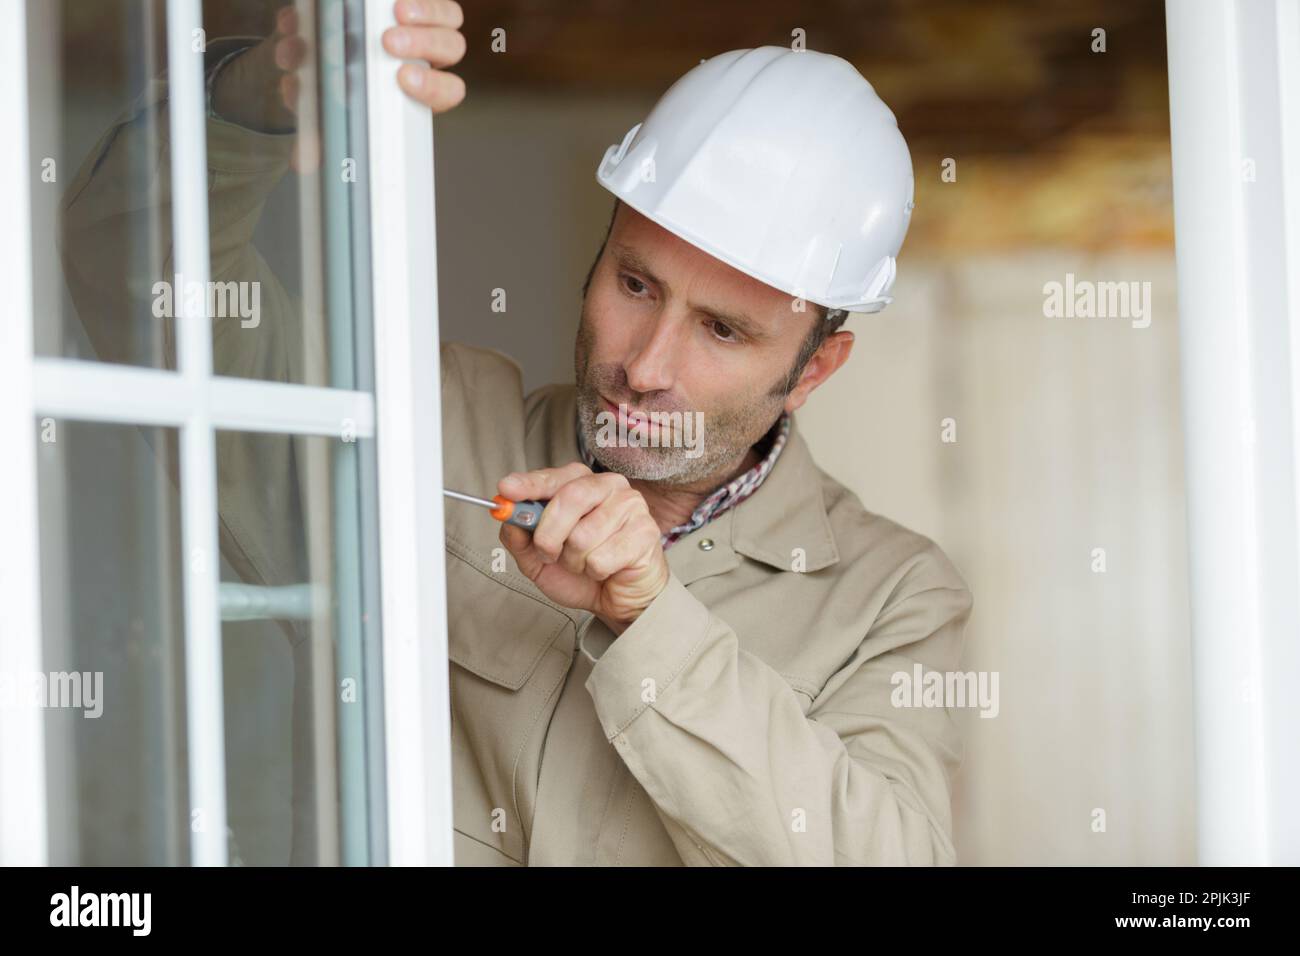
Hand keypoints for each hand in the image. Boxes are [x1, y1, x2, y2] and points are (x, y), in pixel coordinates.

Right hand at [211, 2, 465, 133]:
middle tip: (388, 42)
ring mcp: (429, 23)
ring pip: (446, 16)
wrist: (336, 42)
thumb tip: (303, 162)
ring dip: (423, 12)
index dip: (431, 86)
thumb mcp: (337, 105)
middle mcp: (433, 55)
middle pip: (450, 48)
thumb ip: (326, 131)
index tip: (402, 79)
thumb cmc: (345, 82)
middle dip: (422, 44)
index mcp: (424, 88)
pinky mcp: (417, 1)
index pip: (446, 91)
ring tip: (392, 12)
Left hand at [497, 464, 670, 634]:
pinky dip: (595, 571)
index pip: (552, 478)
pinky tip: (605, 568)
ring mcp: (631, 506)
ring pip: (583, 536)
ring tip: (584, 562)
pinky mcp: (645, 532)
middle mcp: (609, 486)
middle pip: (569, 499)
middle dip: (549, 535)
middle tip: (549, 553)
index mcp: (582, 483)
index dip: (529, 484)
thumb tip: (507, 517)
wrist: (617, 598)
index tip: (507, 489)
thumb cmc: (582, 570)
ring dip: (574, 560)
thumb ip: (519, 536)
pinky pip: (602, 558)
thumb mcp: (538, 557)